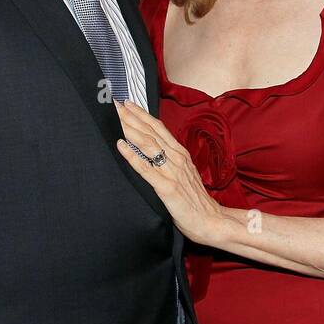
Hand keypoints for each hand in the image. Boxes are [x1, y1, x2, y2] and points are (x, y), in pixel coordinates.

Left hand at [114, 100, 229, 244]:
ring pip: (147, 144)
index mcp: (180, 153)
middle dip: (131, 116)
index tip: (127, 102)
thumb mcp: (184, 172)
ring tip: (115, 117)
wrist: (209, 220)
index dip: (141, 114)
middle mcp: (176, 158)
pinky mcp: (166, 187)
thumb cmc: (195, 199)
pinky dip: (132, 155)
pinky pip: (145, 168)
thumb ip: (170, 159)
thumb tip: (154, 147)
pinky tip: (120, 145)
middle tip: (114, 103)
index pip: (158, 127)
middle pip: (150, 131)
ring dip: (129, 128)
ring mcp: (172, 171)